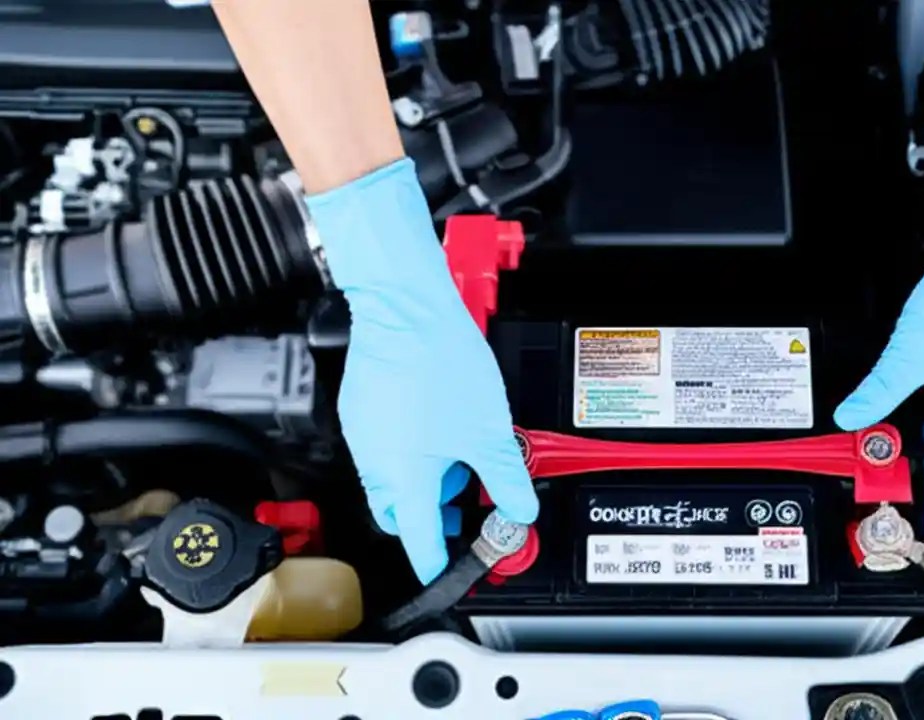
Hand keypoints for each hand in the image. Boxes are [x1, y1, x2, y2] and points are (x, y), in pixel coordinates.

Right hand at [305, 158, 537, 583]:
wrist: (407, 309)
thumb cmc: (441, 362)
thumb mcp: (491, 433)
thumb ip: (508, 480)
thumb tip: (521, 510)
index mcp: (405, 481)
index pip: (419, 545)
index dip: (438, 567)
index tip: (446, 577)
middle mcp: (376, 464)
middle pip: (401, 515)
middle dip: (433, 521)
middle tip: (465, 513)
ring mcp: (365, 436)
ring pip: (394, 480)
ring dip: (426, 483)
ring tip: (462, 464)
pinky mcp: (363, 410)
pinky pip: (385, 449)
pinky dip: (412, 454)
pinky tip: (441, 432)